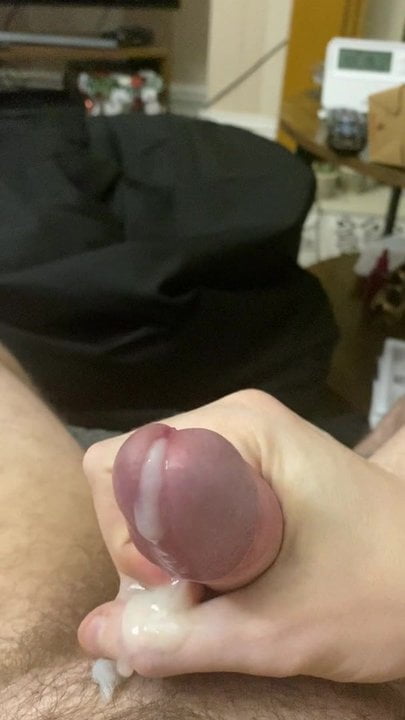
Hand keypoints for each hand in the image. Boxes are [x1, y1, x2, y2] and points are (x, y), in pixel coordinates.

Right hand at [79, 390, 404, 681]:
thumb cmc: (379, 593)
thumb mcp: (278, 629)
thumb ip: (182, 639)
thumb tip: (92, 635)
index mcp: (239, 428)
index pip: (124, 462)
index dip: (127, 532)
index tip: (173, 586)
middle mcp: (235, 419)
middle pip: (135, 474)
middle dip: (145, 545)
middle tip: (195, 598)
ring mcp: (247, 438)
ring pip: (159, 489)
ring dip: (168, 549)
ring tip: (218, 592)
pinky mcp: (256, 462)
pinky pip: (188, 496)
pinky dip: (189, 542)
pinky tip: (225, 575)